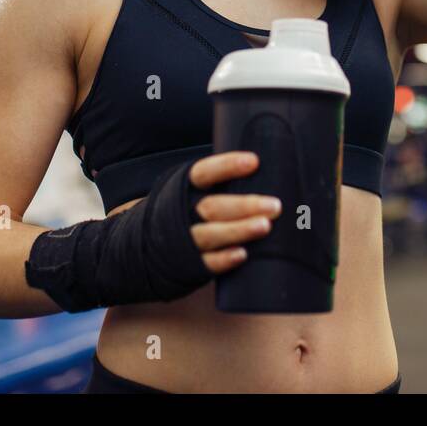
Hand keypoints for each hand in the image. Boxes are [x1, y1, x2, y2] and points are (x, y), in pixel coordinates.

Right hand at [187, 151, 280, 273]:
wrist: (151, 247)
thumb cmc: (191, 210)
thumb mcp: (199, 191)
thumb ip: (226, 183)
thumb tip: (272, 170)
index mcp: (186, 187)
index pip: (204, 172)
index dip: (227, 166)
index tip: (254, 162)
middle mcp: (183, 212)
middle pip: (212, 207)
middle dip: (244, 206)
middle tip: (275, 205)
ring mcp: (184, 239)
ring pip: (210, 234)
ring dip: (238, 231)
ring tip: (265, 226)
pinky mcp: (189, 264)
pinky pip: (206, 262)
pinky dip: (223, 259)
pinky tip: (242, 255)